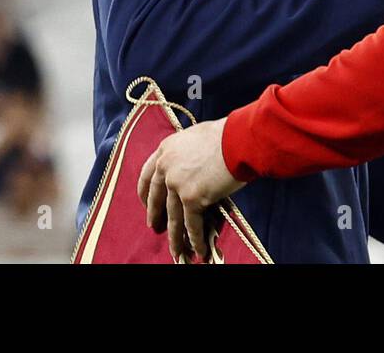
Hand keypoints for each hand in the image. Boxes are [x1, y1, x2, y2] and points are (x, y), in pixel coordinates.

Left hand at [138, 117, 243, 262]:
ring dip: (174, 236)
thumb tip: (191, 165)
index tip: (145, 202)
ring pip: (173, 216)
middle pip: (156, 197)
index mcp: (165, 150)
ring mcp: (177, 184)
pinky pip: (192, 223)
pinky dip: (195, 238)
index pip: (147, 174)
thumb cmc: (225, 134)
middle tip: (154, 226)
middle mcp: (166, 167)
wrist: (239, 140)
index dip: (145, 191)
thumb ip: (186, 152)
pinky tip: (197, 249)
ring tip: (175, 249)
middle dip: (154, 214)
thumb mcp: (196, 137)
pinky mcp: (192, 198)